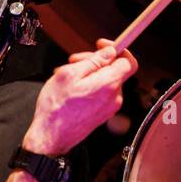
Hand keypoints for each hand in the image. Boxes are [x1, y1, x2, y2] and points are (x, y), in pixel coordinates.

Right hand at [22, 42, 137, 156]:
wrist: (51, 136)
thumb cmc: (57, 107)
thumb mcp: (69, 74)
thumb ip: (93, 60)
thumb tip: (110, 51)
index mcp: (109, 85)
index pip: (129, 61)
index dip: (118, 49)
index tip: (102, 45)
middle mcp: (114, 97)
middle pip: (114, 69)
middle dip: (95, 60)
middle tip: (74, 60)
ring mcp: (110, 107)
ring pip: (105, 80)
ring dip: (88, 73)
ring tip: (68, 76)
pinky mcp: (103, 114)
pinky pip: (101, 92)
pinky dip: (89, 85)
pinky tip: (72, 88)